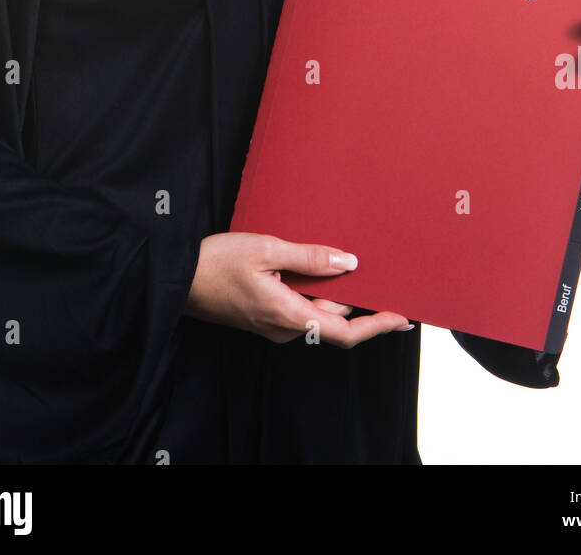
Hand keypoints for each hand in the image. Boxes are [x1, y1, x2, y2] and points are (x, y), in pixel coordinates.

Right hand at [182, 232, 411, 345]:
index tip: (401, 318)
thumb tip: (349, 263)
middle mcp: (284, 329)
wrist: (179, 278)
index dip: (376, 326)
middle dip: (354, 295)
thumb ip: (310, 258)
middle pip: (333, 317)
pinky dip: (314, 290)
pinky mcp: (265, 317)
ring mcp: (274, 326)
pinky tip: (312, 266)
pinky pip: (300, 308)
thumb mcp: (267, 249)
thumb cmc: (217, 262)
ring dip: (331, 290)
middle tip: (372, 266)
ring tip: (339, 258)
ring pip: (316, 311)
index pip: (343, 331)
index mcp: (288, 316)